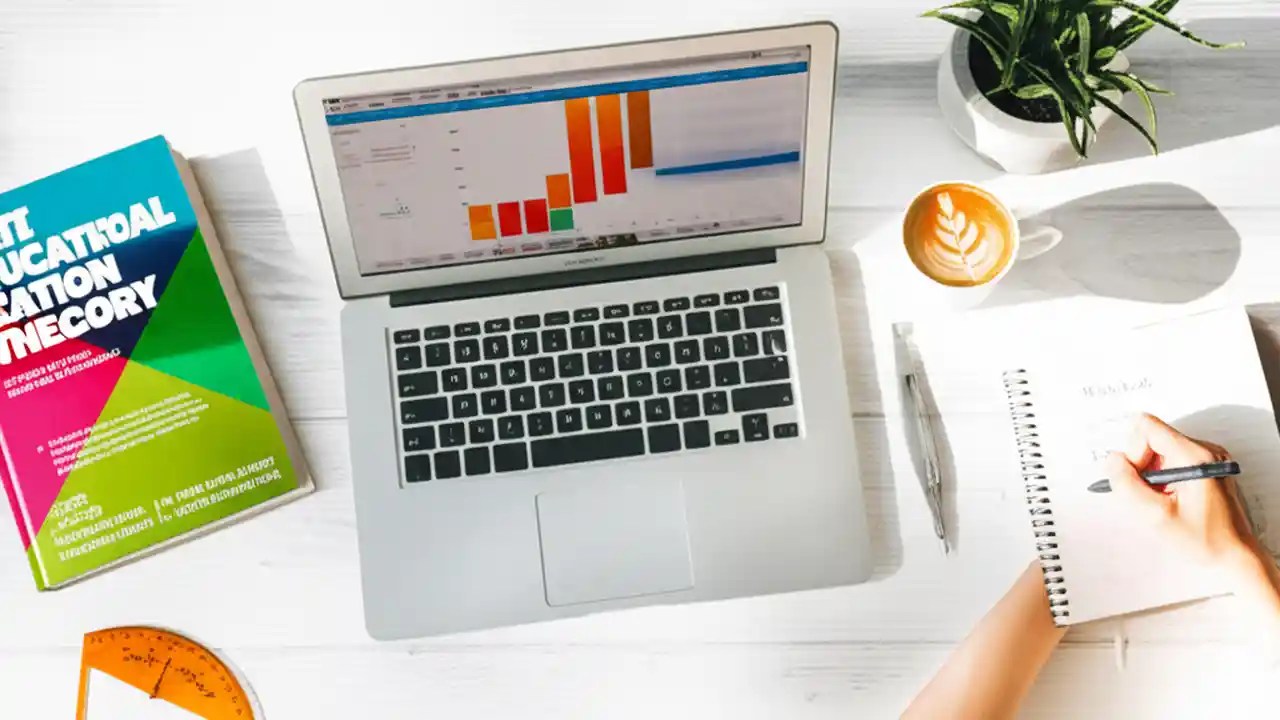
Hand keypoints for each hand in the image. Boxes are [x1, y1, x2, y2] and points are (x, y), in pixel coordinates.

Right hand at [1104, 414, 1267, 585]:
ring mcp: (1207, 457)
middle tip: (1151, 494)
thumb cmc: (1205, 539)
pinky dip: (1162, 477)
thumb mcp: (1155, 516)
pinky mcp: (1206, 465)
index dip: (1133, 452)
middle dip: (1141, 466)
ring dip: (1151, 474)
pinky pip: (1170, 458)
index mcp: (1195, 457)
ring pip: (1158, 449)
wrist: (1235, 555)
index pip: (1146, 427)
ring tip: (1163, 499)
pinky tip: (1171, 498)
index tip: (1140, 479)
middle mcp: (1204, 450)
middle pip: (1151, 437)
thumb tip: (1112, 460)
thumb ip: (1127, 485)